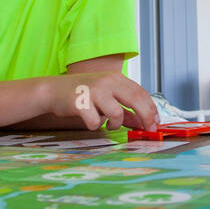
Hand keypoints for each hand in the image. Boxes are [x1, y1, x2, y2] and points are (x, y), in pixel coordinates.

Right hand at [42, 73, 159, 131]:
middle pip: (135, 100)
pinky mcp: (80, 103)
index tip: (156, 122)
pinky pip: (95, 122)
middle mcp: (106, 82)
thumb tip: (143, 122)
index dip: (151, 108)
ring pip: (116, 113)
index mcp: (115, 78)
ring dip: (115, 124)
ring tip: (107, 124)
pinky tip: (90, 120)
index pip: (140, 92)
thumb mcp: (106, 98)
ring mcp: (93, 91)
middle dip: (146, 117)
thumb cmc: (82, 94)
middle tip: (149, 130)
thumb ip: (125, 110)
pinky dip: (95, 125)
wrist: (53, 90)